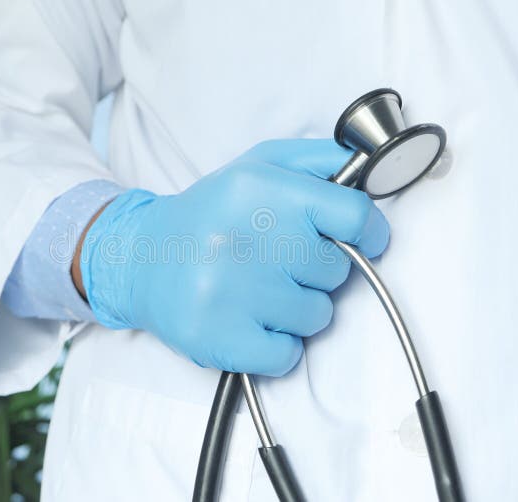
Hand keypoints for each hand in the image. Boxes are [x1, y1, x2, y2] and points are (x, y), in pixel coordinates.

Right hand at [79, 139, 389, 375]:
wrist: (140, 258)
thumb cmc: (212, 212)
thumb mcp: (258, 165)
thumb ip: (319, 161)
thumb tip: (377, 172)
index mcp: (259, 189)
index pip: (352, 216)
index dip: (369, 231)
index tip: (364, 238)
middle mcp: (245, 238)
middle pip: (338, 271)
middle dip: (317, 269)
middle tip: (281, 261)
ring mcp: (230, 292)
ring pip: (317, 316)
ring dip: (297, 309)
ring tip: (260, 290)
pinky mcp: (219, 338)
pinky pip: (288, 356)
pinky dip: (277, 345)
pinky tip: (250, 321)